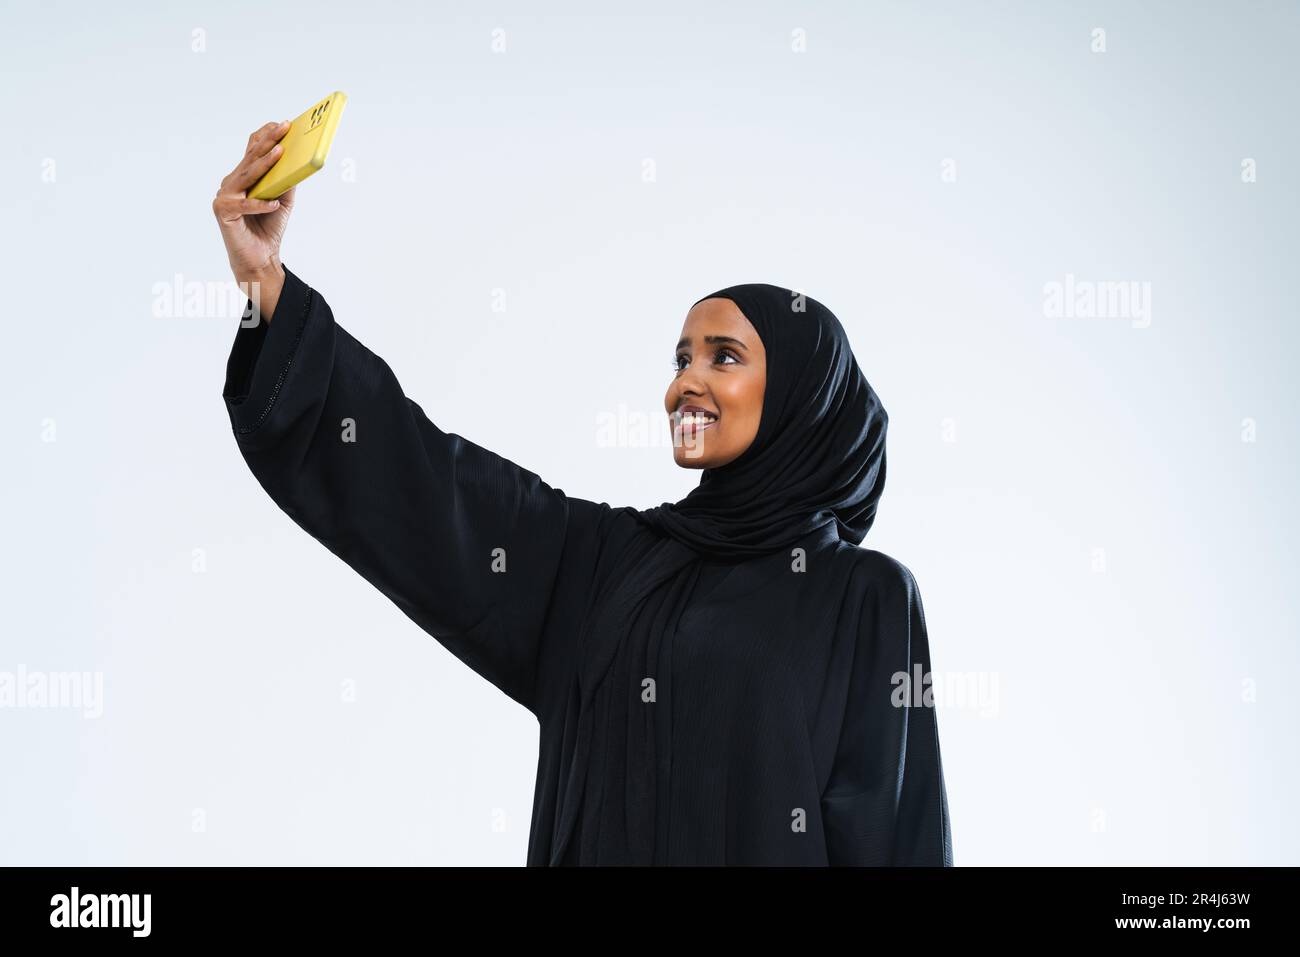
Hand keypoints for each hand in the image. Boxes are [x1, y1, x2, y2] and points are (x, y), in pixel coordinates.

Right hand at [212, 120, 295, 319]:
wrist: (259, 258)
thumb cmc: (268, 228)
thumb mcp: (283, 200)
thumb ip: (287, 181)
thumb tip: (298, 160)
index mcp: (243, 177)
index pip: (251, 150)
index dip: (265, 136)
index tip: (282, 124)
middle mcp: (231, 183)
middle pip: (250, 159)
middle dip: (268, 141)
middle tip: (283, 127)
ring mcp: (225, 196)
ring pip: (246, 176)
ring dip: (263, 164)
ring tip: (280, 152)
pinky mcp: (223, 213)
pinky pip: (244, 205)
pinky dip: (260, 205)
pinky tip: (274, 204)